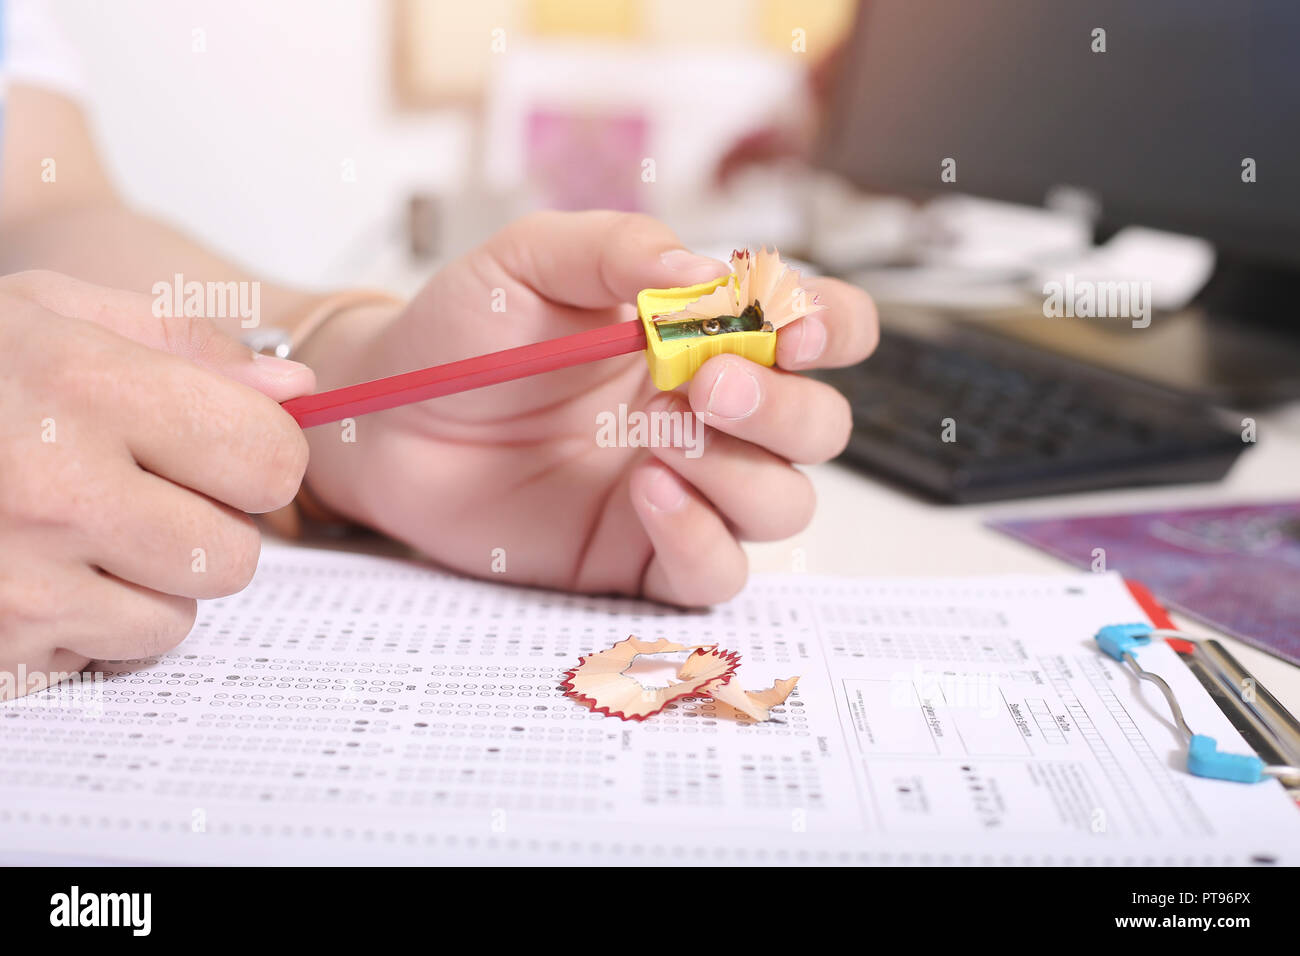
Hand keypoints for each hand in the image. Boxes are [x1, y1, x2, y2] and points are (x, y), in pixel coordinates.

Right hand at [0, 270, 313, 697]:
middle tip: (139, 489)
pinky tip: (35, 569)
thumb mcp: (54, 313)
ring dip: (149, 580)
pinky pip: (110, 655)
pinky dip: (92, 623)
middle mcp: (53, 490)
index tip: (225, 449)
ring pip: (179, 617)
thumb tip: (297, 393)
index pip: (269, 460)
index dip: (259, 456)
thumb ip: (187, 346)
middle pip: (235, 555)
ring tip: (75, 527)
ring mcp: (16, 582)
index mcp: (84, 388)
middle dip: (206, 525)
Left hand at [302, 212, 876, 605]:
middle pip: (818, 426)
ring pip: (784, 503)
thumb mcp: (527, 261)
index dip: (832, 327)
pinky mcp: (642, 558)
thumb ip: (614, 249)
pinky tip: (645, 493)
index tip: (796, 329)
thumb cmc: (464, 336)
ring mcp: (686, 492)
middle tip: (705, 384)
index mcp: (703, 336)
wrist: (389, 423)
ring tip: (660, 442)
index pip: (816, 329)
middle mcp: (710, 417)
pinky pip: (716, 574)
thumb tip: (705, 271)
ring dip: (744, 473)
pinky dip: (701, 539)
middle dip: (783, 407)